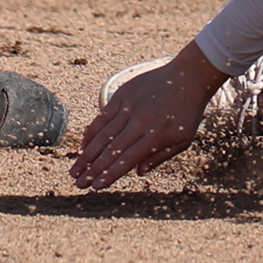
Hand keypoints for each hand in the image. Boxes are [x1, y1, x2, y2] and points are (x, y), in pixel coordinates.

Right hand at [71, 42, 227, 188]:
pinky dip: (92, 131)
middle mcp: (139, 122)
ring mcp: (129, 107)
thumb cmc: (187, 112)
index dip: (109, 174)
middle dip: (92, 169)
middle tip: (78, 182)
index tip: (95, 186)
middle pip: (111, 150)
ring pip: (103, 134)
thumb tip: (138, 173)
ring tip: (75, 169)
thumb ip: (160, 157)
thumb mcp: (182, 140)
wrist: (187, 77)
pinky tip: (84, 145)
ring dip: (87, 154)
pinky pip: (103, 116)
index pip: (127, 159)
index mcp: (155, 136)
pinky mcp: (122, 95)